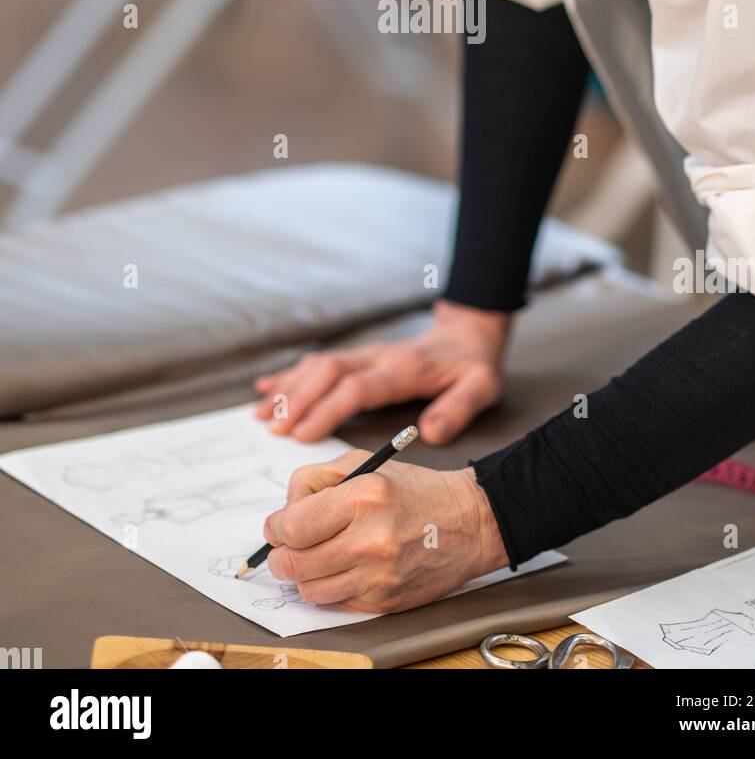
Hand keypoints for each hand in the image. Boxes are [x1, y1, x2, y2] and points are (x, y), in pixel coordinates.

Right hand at [254, 299, 510, 444]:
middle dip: (297, 399)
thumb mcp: (481, 387)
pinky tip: (265, 387)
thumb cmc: (472, 367)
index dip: (326, 408)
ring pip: (318, 365)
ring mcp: (365, 354)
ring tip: (259, 414)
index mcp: (402, 369)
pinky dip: (290, 374)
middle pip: (328, 373)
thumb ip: (458, 408)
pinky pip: (319, 362)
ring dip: (287, 388)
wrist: (468, 334)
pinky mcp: (359, 356)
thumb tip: (430, 433)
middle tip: (272, 428)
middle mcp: (377, 358)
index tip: (301, 433)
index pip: (356, 387)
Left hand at [263, 449, 509, 611]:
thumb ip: (315, 481)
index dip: (275, 528)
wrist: (469, 522)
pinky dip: (332, 588)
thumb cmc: (414, 490)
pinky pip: (336, 603)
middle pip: (293, 564)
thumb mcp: (364, 463)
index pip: (292, 526)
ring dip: (305, 575)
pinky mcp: (386, 601)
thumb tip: (282, 515)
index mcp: (363, 496)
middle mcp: (371, 539)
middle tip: (288, 546)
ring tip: (319, 556)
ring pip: (309, 589)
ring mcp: (379, 575)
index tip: (277, 527)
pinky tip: (346, 568)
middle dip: (281, 555)